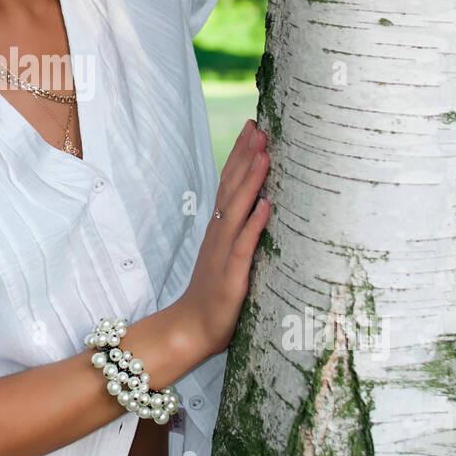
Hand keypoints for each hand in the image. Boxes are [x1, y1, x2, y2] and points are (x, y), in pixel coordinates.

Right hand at [172, 119, 270, 358]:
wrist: (189, 328)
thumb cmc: (213, 295)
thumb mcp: (227, 257)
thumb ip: (239, 233)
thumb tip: (259, 208)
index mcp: (219, 229)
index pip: (229, 183)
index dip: (240, 155)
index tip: (253, 126)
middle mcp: (220, 234)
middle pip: (231, 188)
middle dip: (246, 156)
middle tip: (259, 127)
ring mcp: (224, 253)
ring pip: (237, 210)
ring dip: (251, 181)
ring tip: (265, 154)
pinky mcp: (232, 276)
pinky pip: (244, 246)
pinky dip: (255, 225)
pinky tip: (266, 206)